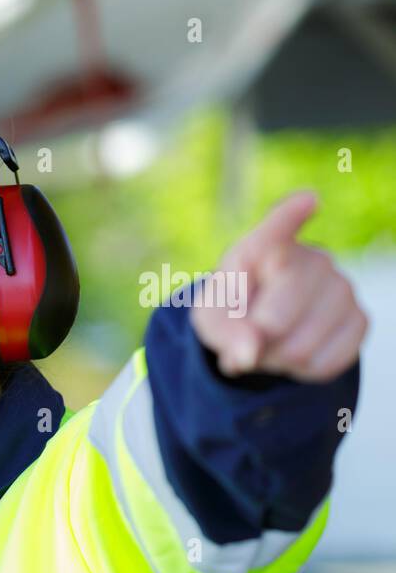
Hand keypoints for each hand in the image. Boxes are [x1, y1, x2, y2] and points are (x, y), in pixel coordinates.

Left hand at [190, 191, 368, 381]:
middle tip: (246, 342)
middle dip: (251, 345)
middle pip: (274, 322)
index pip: (278, 229)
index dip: (291, 217)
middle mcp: (312, 259)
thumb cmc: (233, 310)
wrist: (264, 325)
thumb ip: (223, 332)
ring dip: (276, 361)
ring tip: (270, 345)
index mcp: (266, 248)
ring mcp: (342, 287)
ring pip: (300, 349)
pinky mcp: (359, 319)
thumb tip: (249, 354)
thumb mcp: (212, 318)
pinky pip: (325, 364)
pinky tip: (296, 352)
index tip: (308, 201)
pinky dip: (301, 372)